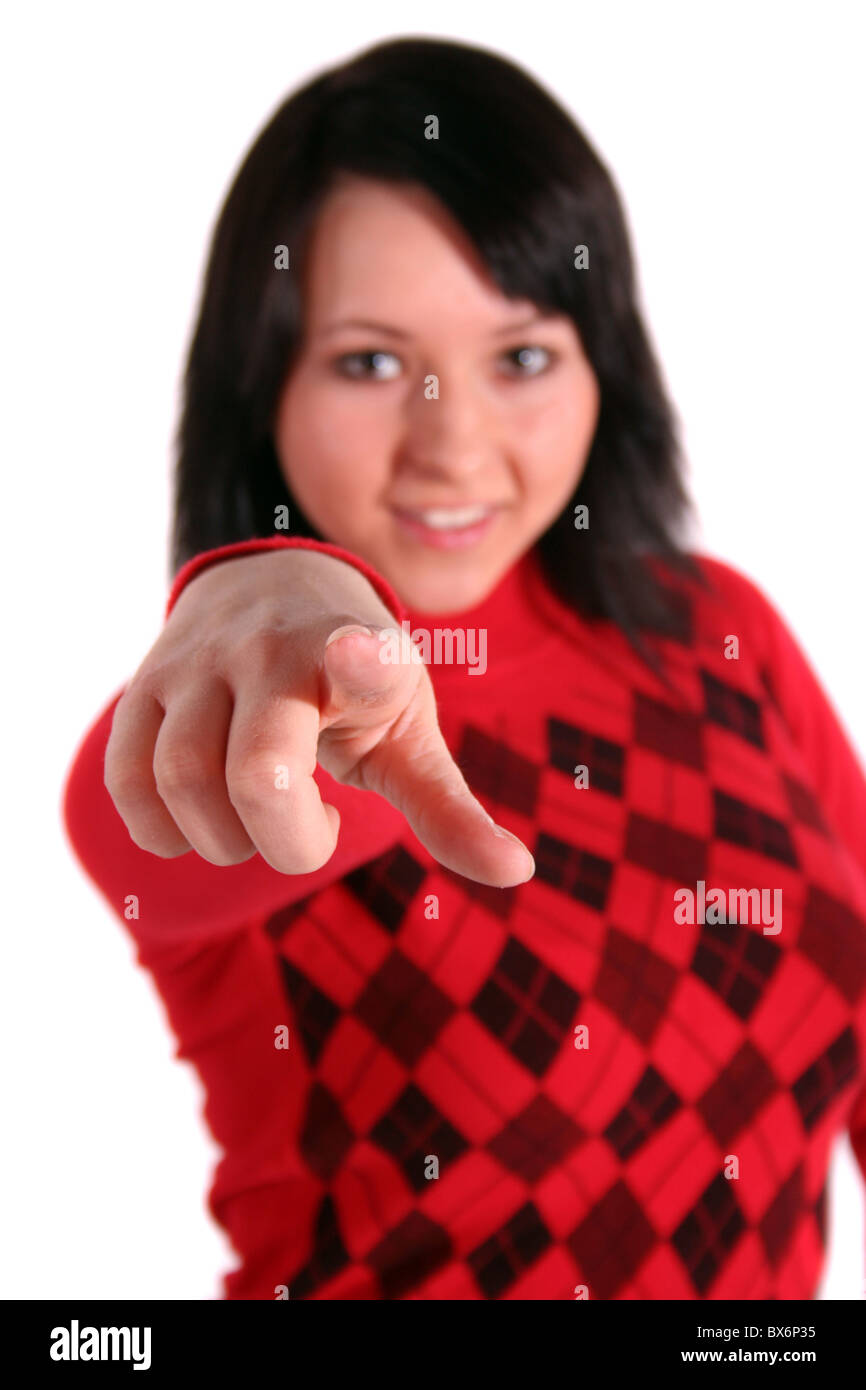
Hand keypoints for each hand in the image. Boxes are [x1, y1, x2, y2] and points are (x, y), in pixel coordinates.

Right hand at [103, 547, 534, 886]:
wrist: (274, 587)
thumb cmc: (358, 676)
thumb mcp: (409, 732)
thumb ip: (449, 808)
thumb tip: (519, 875)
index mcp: (350, 652)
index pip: (353, 653)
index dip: (358, 660)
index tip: (359, 652)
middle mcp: (266, 649)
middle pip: (252, 774)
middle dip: (289, 840)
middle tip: (316, 828)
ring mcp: (195, 665)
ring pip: (180, 782)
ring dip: (226, 840)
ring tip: (264, 821)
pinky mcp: (144, 688)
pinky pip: (127, 782)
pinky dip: (161, 829)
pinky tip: (205, 821)